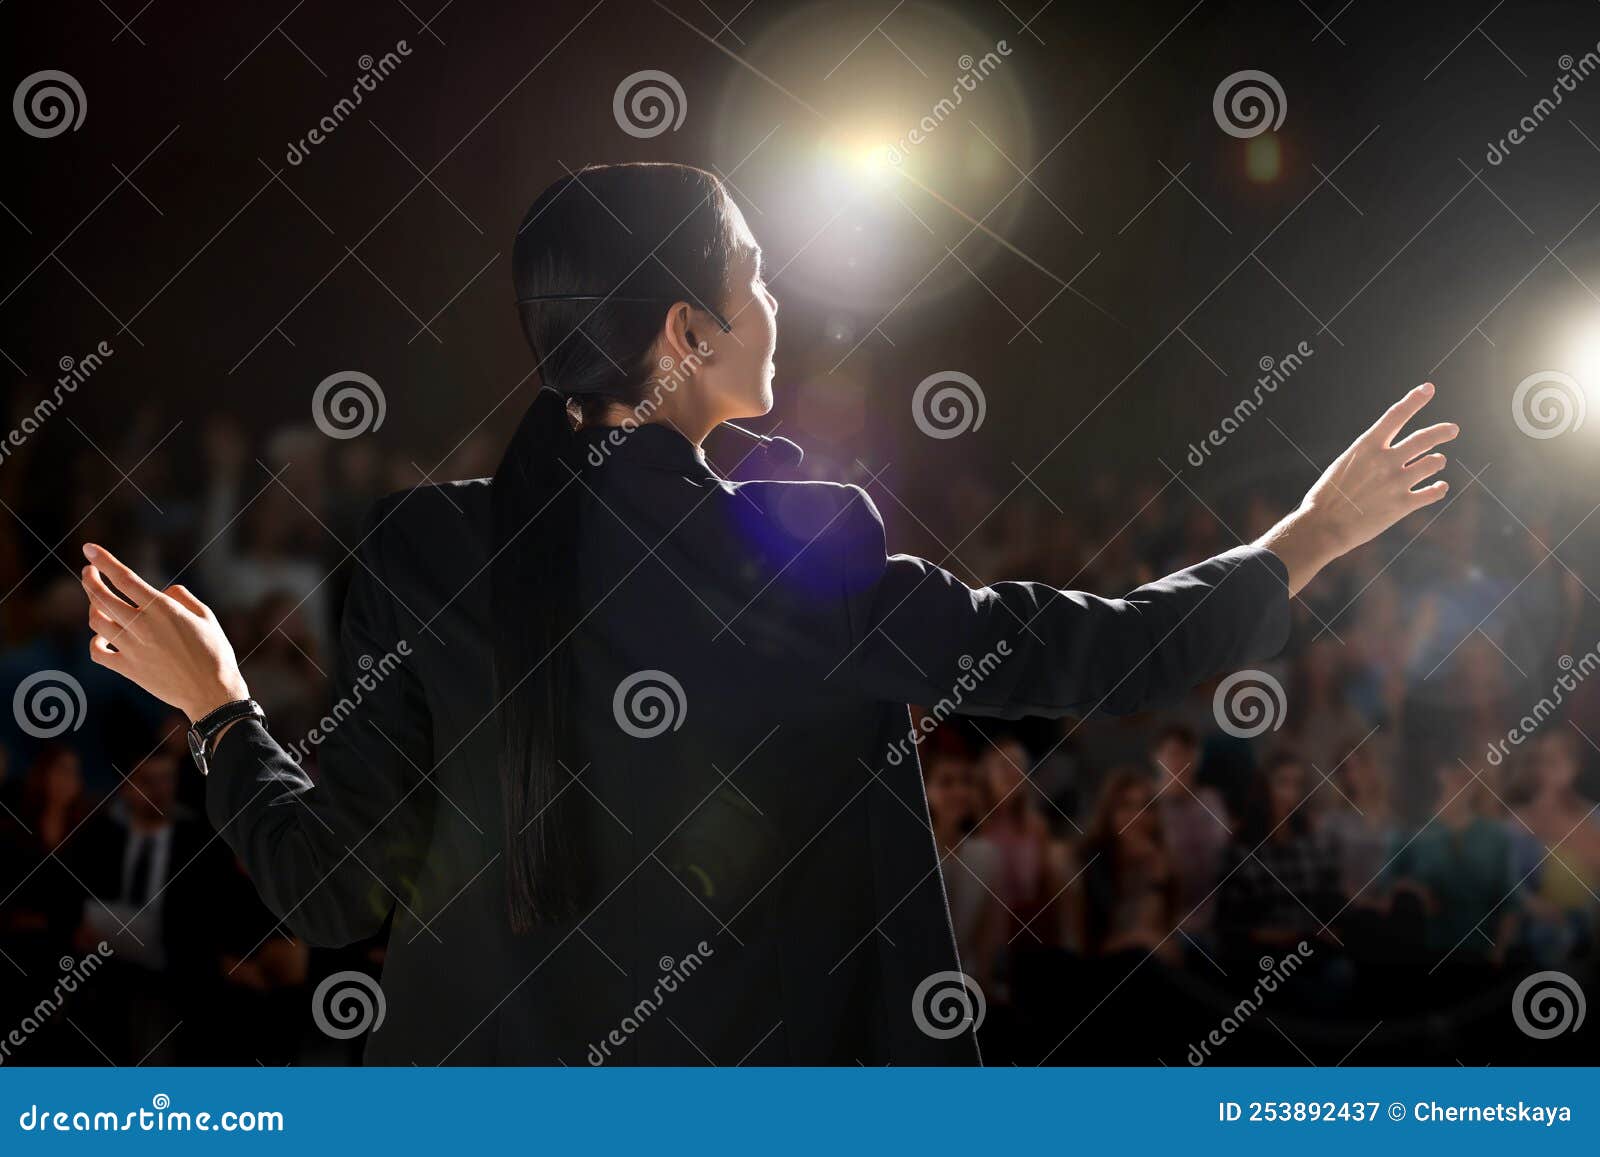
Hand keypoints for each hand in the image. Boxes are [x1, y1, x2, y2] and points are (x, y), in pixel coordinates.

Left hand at [79, 543, 249, 722]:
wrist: (211, 692)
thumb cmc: (215, 653)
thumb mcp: (207, 617)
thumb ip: (183, 598)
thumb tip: (164, 591)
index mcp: (162, 609)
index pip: (124, 579)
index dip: (104, 561)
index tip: (89, 548)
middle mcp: (142, 626)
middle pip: (102, 597)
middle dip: (90, 579)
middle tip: (88, 570)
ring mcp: (131, 648)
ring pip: (96, 622)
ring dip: (92, 608)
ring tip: (98, 602)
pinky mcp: (127, 668)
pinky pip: (97, 652)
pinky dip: (94, 642)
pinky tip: (101, 637)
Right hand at [1257, 382, 1456, 594]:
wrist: (1324, 526)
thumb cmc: (1328, 495)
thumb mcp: (1344, 465)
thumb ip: (1369, 456)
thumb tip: (1390, 451)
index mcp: (1367, 446)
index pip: (1396, 415)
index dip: (1415, 400)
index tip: (1428, 389)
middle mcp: (1386, 460)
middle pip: (1424, 438)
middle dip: (1442, 431)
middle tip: (1453, 429)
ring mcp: (1397, 482)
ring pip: (1433, 463)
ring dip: (1437, 461)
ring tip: (1437, 462)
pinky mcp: (1403, 505)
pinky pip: (1433, 493)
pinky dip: (1439, 489)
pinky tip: (1440, 487)